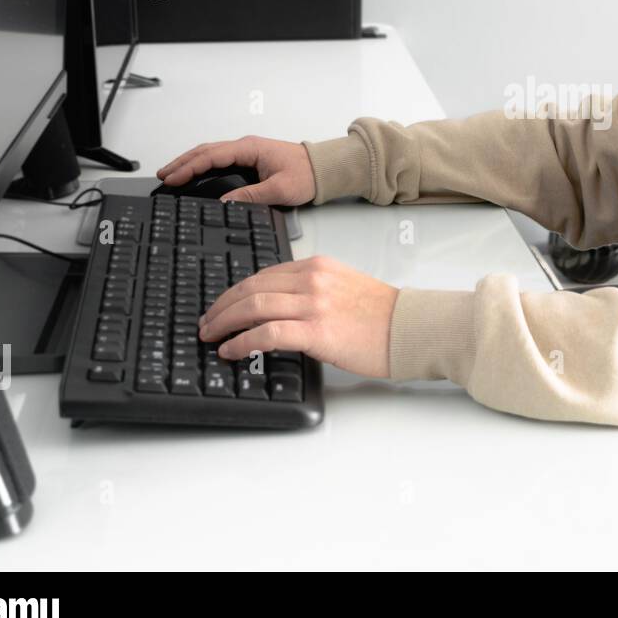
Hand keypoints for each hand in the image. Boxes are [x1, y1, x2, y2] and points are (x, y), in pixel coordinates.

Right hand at [156, 135, 315, 205]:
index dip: (189, 167)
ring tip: (171, 174)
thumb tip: (225, 202)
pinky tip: (195, 174)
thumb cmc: (307, 174)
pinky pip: (219, 159)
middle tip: (162, 175)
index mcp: (249, 148)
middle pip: (205, 152)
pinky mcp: (249, 159)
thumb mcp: (279, 189)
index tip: (172, 177)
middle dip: (182, 163)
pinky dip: (203, 165)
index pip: (211, 156)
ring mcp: (246, 151)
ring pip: (210, 154)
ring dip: (190, 163)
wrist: (323, 168)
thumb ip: (251, 195)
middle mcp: (245, 146)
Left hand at [197, 255, 398, 378]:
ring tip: (212, 337)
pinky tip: (231, 351)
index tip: (222, 305)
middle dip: (221, 306)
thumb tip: (280, 307)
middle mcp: (312, 280)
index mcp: (318, 266)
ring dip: (224, 323)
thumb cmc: (383, 315)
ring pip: (252, 307)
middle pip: (250, 288)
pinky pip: (266, 334)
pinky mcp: (316, 332)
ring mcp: (313, 305)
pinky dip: (242, 342)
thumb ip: (313, 288)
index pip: (263, 274)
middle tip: (207, 323)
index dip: (235, 291)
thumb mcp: (344, 287)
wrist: (409, 328)